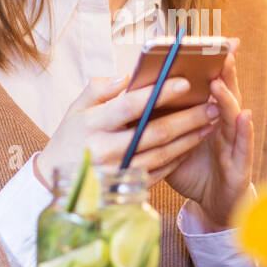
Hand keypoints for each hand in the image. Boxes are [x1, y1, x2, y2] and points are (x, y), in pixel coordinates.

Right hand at [35, 74, 217, 187]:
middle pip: (154, 133)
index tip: (185, 82)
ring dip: (190, 138)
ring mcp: (116, 172)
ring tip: (211, 122)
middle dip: (187, 118)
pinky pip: (158, 172)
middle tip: (212, 104)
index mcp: (92, 124)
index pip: (130, 106)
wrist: (53, 184)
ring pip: (162, 154)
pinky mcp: (125, 188)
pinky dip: (178, 157)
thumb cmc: (69, 139)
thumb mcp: (75, 110)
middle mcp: (104, 150)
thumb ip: (99, 89)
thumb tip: (128, 77)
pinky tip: (193, 144)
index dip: (158, 94)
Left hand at [165, 44, 254, 228]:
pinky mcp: (240, 164)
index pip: (208, 85)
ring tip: (219, 80)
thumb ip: (160, 118)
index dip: (210, 64)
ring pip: (234, 115)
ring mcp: (234, 143)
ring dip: (228, 96)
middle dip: (224, 71)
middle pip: (225, 93)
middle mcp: (223, 124)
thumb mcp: (170, 140)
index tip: (207, 41)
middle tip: (220, 49)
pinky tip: (244, 116)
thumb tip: (134, 94)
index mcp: (206, 115)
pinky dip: (244, 130)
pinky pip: (243, 146)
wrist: (209, 204)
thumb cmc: (191, 169)